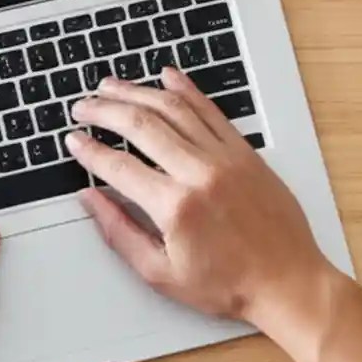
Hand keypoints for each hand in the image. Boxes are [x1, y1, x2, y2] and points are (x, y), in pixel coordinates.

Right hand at [65, 68, 335, 327]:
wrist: (288, 282)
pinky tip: (167, 76)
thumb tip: (91, 199)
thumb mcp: (161, 273)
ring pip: (173, 109)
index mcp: (176, 207)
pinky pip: (211, 110)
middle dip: (105, 110)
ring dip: (137, 92)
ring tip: (111, 86)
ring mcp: (225, 157)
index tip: (73, 140)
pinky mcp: (245, 152)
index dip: (89, 151)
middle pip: (141, 125)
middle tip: (83, 106)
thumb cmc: (229, 285)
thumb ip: (119, 232)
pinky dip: (187, 90)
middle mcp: (200, 173)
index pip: (118, 166)